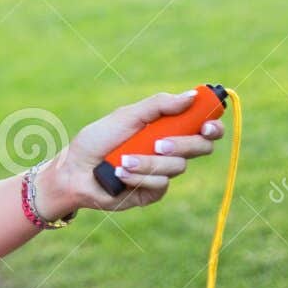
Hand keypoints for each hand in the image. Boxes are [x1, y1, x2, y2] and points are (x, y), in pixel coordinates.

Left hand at [40, 90, 224, 215]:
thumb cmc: (97, 140)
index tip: (208, 126)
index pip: (202, 126)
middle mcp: (170, 149)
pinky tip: (120, 173)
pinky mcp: (153, 192)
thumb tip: (192, 95)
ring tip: (123, 160)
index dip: (213, 125)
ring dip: (149, 162)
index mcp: (167, 127)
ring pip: (178, 167)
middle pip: (201, 147)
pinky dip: (140, 176)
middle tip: (160, 144)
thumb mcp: (126, 117)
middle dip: (183, 145)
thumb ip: (158, 106)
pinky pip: (161, 184)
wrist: (74, 170)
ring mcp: (163, 171)